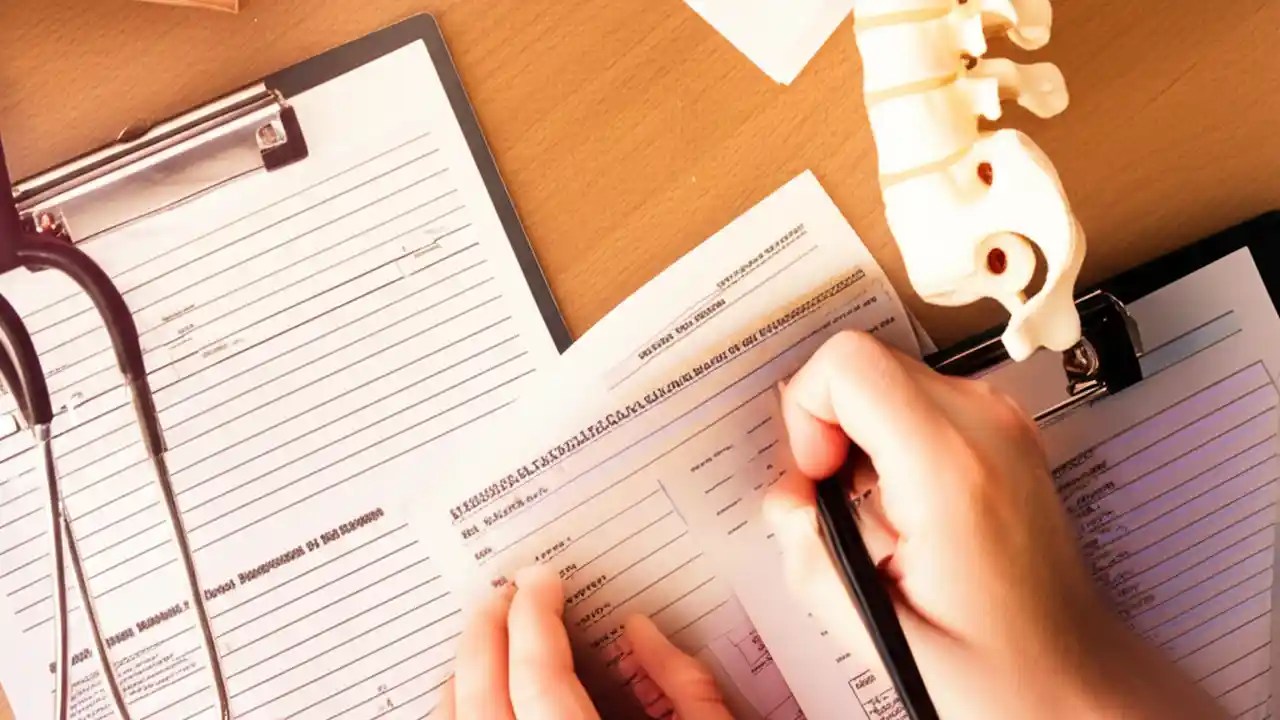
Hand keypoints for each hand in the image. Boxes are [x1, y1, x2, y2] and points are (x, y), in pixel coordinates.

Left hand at [438, 563, 733, 718]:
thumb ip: (685, 688)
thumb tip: (640, 633)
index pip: (539, 678)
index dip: (533, 619)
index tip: (539, 581)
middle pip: (481, 699)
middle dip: (484, 636)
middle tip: (504, 595)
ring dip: (464, 677)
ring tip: (486, 640)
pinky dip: (464, 713)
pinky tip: (482, 697)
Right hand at [764, 331, 1225, 719]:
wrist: (1077, 680)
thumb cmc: (1005, 670)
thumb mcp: (885, 637)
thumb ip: (813, 563)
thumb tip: (791, 505)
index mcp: (952, 467)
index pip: (848, 364)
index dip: (806, 415)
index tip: (817, 478)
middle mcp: (985, 427)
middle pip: (862, 367)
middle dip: (825, 432)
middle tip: (836, 507)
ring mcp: (1001, 424)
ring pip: (885, 382)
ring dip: (856, 443)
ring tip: (875, 521)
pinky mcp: (1002, 435)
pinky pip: (914, 405)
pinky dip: (887, 446)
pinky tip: (902, 513)